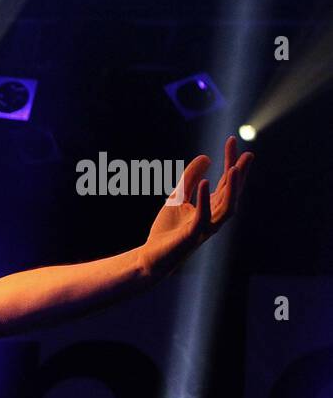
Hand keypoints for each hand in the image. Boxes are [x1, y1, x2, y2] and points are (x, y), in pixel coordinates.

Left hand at [141, 136, 253, 278]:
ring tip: (234, 169)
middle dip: (239, 174)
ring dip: (232, 189)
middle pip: (232, 194)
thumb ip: (190, 178)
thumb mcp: (178, 197)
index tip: (232, 141)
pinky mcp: (192, 235)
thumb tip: (206, 157)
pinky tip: (206, 183)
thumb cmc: (167, 230)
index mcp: (211, 208)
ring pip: (227, 208)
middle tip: (246, 154)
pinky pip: (203, 217)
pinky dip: (205, 200)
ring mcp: (206, 228)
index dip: (230, 162)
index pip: (225, 183)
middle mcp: (214, 217)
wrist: (151, 256)